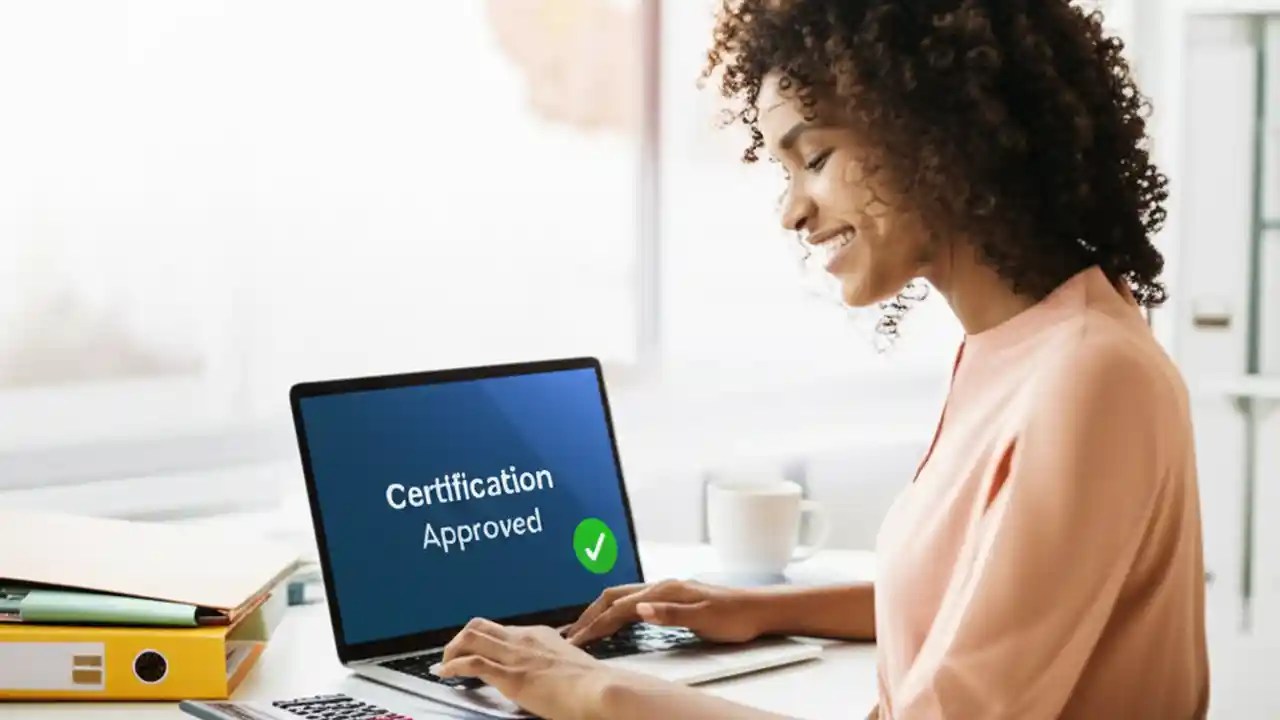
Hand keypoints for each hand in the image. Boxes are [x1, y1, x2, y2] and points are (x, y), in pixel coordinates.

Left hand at [438, 618, 618, 719]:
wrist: (600, 690)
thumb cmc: (593, 685)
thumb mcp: (569, 666)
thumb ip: (553, 666)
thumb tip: (549, 677)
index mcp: (540, 635)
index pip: (502, 630)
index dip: (483, 640)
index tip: (475, 650)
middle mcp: (525, 639)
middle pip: (480, 626)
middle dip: (460, 639)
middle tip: (451, 654)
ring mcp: (516, 656)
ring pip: (471, 637)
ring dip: (452, 649)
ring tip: (444, 663)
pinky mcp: (511, 676)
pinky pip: (472, 664)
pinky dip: (454, 666)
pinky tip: (446, 673)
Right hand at [564, 579, 765, 644]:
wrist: (760, 609)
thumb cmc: (735, 616)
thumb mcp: (704, 618)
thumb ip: (670, 613)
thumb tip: (639, 608)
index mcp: (664, 591)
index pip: (619, 607)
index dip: (596, 624)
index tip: (576, 641)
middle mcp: (661, 587)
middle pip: (613, 597)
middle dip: (589, 615)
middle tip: (570, 635)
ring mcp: (666, 591)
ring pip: (621, 597)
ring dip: (599, 611)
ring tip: (583, 628)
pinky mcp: (672, 598)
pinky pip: (633, 602)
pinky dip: (615, 612)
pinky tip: (613, 622)